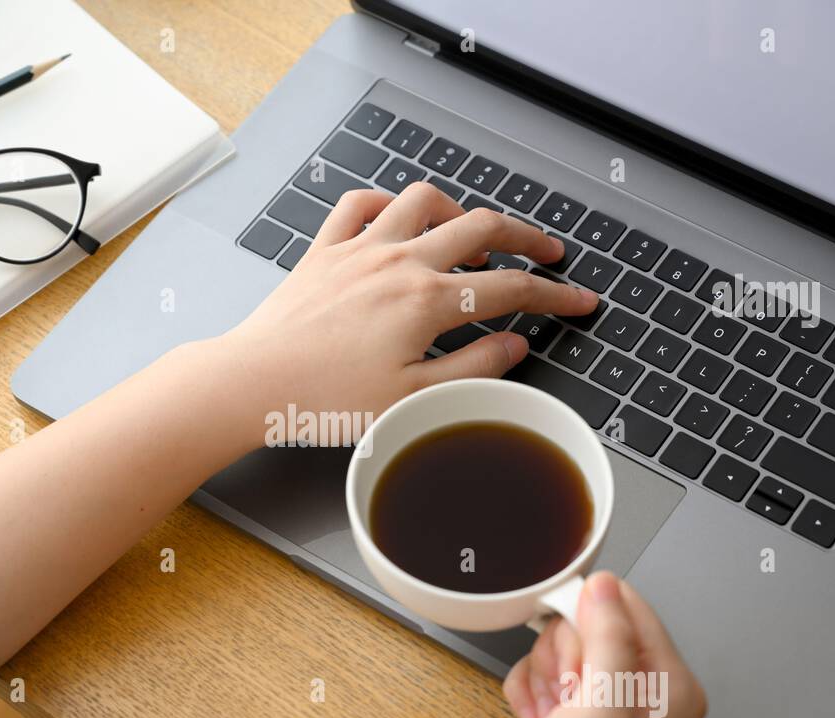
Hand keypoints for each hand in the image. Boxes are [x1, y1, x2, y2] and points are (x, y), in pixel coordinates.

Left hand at [216, 183, 597, 439]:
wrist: (253, 383)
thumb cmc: (324, 400)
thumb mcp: (413, 399)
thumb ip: (473, 367)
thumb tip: (515, 344)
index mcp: (426, 301)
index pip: (511, 288)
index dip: (556, 295)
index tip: (581, 300)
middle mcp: (398, 262)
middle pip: (481, 227)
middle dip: (525, 236)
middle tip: (549, 253)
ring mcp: (359, 249)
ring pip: (423, 200)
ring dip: (458, 211)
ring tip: (474, 234)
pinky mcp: (324, 251)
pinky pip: (360, 204)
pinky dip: (387, 203)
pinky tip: (398, 218)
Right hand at [483, 572, 706, 717]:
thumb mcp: (600, 712)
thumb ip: (609, 639)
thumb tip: (604, 584)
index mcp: (670, 687)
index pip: (627, 606)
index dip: (585, 618)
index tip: (570, 653)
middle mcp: (644, 694)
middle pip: (587, 625)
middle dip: (560, 658)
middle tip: (566, 702)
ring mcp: (607, 706)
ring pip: (559, 649)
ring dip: (541, 679)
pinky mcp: (574, 717)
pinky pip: (541, 675)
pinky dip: (529, 696)